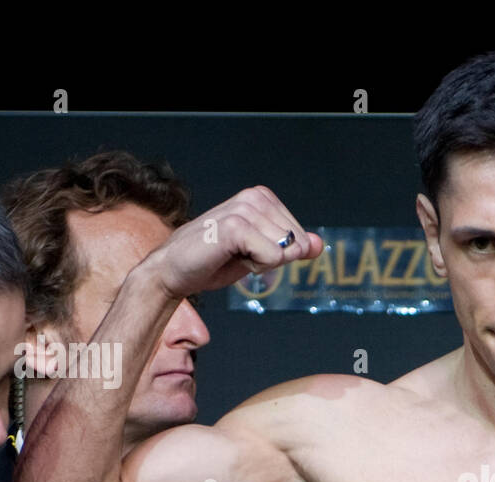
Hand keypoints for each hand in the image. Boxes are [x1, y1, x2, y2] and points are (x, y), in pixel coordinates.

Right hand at [141, 186, 323, 297]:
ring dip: (260, 264)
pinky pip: (273, 257)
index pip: (300, 238)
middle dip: (272, 260)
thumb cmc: (214, 261)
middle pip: (296, 244)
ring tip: (230, 255)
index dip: (278, 254)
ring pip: (285, 251)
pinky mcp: (236, 226)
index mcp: (262, 198)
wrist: (175, 271)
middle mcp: (254, 198)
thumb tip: (318, 244)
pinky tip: (228, 256)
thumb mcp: (261, 254)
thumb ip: (291, 247)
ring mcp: (244, 209)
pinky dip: (254, 267)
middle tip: (238, 255)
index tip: (247, 252)